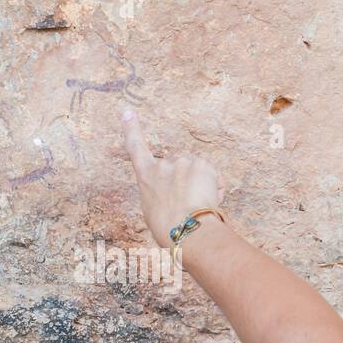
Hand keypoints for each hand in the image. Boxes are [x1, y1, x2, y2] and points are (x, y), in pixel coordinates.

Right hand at [121, 109, 225, 247]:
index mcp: (146, 176)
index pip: (136, 148)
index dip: (131, 129)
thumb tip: (171, 192)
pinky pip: (213, 177)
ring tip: (196, 206)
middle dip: (186, 181)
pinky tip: (208, 202)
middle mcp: (162, 165)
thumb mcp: (153, 210)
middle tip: (186, 206)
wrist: (186, 230)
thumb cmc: (169, 229)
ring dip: (201, 185)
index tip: (127, 112)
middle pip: (179, 167)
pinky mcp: (201, 164)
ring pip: (197, 171)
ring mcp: (182, 162)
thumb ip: (159, 192)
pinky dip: (215, 188)